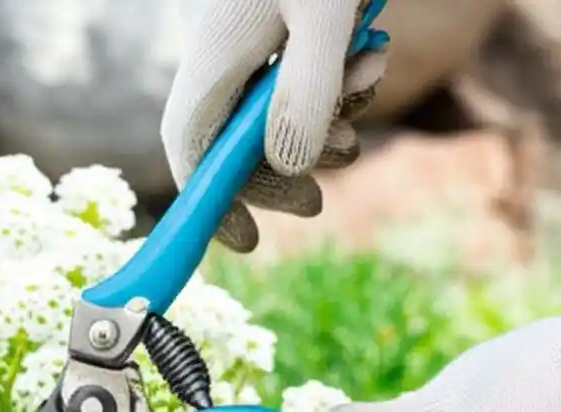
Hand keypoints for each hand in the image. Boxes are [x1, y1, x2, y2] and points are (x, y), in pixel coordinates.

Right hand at [160, 0, 388, 252]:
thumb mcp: (326, 15)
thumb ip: (306, 92)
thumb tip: (290, 166)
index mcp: (212, 53)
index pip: (192, 146)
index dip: (214, 201)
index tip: (247, 239)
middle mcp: (215, 47)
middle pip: (231, 133)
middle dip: (286, 163)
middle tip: (326, 184)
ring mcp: (240, 31)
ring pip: (269, 102)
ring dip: (325, 111)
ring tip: (367, 77)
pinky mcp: (268, 15)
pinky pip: (291, 67)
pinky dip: (331, 76)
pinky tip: (368, 53)